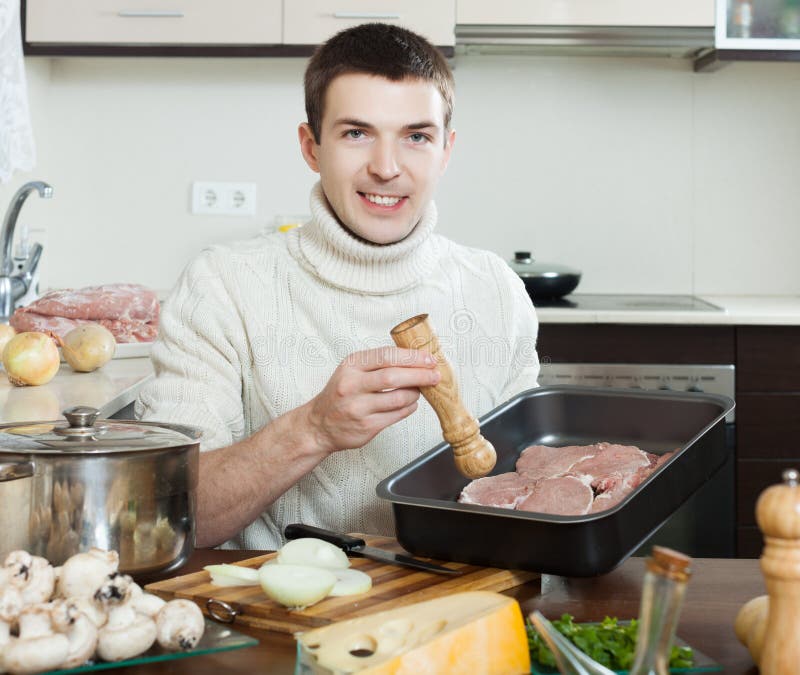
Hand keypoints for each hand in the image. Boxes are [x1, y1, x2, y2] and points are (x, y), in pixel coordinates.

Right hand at [304, 347, 439, 453]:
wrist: (318, 425)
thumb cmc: (340, 394)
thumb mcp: (351, 371)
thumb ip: (377, 363)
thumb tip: (414, 358)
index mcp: (351, 366)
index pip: (386, 356)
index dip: (411, 357)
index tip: (428, 358)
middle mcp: (352, 385)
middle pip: (393, 377)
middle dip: (420, 375)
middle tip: (435, 375)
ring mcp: (358, 408)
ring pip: (398, 398)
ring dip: (416, 393)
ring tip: (420, 390)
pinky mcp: (366, 426)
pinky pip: (397, 415)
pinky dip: (409, 407)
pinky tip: (410, 403)